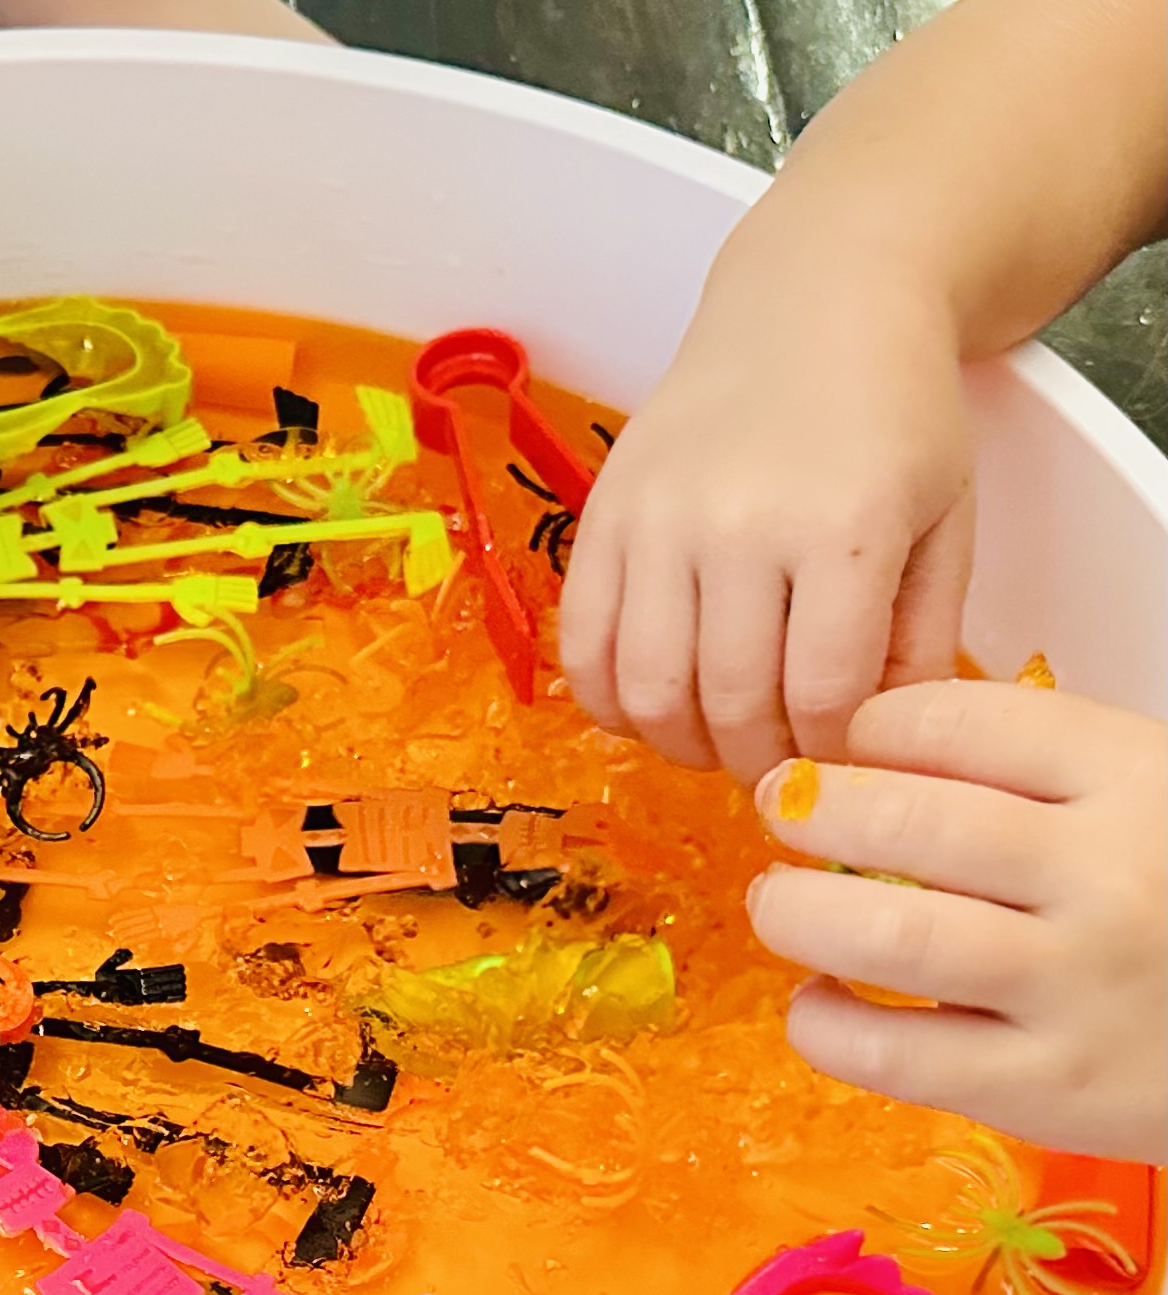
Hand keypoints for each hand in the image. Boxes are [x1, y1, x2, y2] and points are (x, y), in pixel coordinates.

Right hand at [561, 244, 975, 783]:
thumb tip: (879, 746)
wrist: (814, 298)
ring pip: (647, 690)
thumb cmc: (891, 411)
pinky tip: (650, 707)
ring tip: (714, 740)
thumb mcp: (944, 519)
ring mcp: (658, 519)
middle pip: (728, 703)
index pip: (820, 694)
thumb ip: (920, 639)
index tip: (836, 759)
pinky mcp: (602, 516)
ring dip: (681, 743)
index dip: (828, 751)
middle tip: (775, 764)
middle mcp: (739, 522)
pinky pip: (582, 646)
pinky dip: (610, 702)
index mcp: (844, 528)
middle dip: (756, 759)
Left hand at [748, 680, 1165, 1161]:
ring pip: (889, 934)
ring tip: (780, 905)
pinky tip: (818, 1006)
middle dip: (812, 811)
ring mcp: (1078, 986)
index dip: (874, 728)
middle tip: (783, 813)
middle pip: (906, 822)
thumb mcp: (1151, 804)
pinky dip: (824, 1027)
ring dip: (798, 914)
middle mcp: (1110, 876)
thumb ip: (1042, 777)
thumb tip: (871, 756)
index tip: (847, 747)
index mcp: (1139, 779)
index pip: (961, 723)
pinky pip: (892, 1054)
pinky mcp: (1047, 1087)